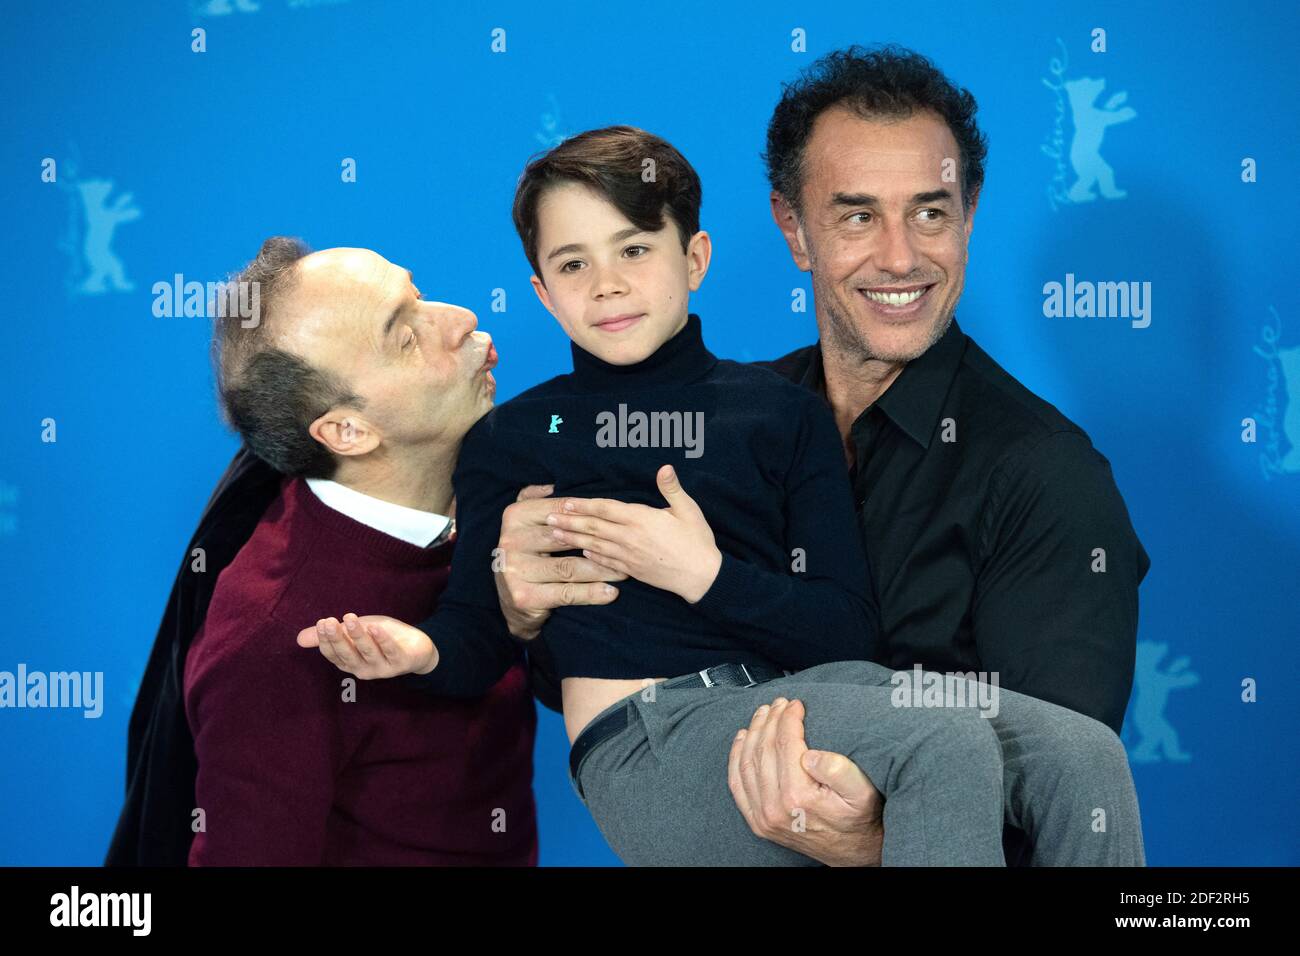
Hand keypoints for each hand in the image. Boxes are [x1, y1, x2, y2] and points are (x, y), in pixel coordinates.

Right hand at [295, 612, 436, 678]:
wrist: (416, 648)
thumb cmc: (381, 638)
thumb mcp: (354, 633)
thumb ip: (331, 635)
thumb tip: (298, 639)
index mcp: (350, 663)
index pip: (333, 654)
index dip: (326, 640)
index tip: (322, 622)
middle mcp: (363, 669)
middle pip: (347, 654)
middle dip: (337, 638)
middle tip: (329, 621)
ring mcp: (382, 668)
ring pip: (368, 652)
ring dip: (358, 636)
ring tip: (350, 619)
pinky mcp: (400, 662)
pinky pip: (390, 651)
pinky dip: (382, 639)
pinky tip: (375, 627)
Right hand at [494, 483, 627, 639]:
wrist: (513, 598)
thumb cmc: (530, 552)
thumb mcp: (527, 520)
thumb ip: (537, 499)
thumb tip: (552, 485)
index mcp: (516, 516)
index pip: (560, 511)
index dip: (589, 515)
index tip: (616, 519)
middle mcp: (511, 540)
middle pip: (566, 539)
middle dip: (600, 543)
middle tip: (628, 546)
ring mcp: (515, 570)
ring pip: (570, 567)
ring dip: (601, 570)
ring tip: (625, 571)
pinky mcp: (524, 596)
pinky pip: (566, 593)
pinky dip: (591, 593)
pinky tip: (611, 592)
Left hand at [544, 465, 721, 602]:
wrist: (703, 577)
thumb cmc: (697, 540)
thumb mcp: (688, 510)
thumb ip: (672, 488)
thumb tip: (665, 467)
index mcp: (641, 519)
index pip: (605, 509)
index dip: (583, 505)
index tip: (564, 502)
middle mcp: (630, 537)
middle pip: (593, 527)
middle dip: (569, 522)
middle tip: (546, 518)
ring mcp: (629, 556)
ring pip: (595, 545)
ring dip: (573, 539)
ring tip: (554, 534)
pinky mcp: (633, 570)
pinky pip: (607, 562)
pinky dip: (592, 556)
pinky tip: (581, 552)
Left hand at [728, 696, 884, 866]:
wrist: (853, 853)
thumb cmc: (859, 820)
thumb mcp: (862, 793)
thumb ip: (840, 771)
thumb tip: (811, 754)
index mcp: (798, 796)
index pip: (785, 743)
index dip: (789, 718)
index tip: (796, 704)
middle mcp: (774, 807)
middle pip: (764, 749)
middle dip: (771, 720)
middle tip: (780, 703)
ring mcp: (762, 816)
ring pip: (747, 762)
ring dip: (753, 732)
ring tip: (763, 713)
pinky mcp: (757, 822)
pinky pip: (737, 784)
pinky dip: (736, 758)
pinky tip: (742, 738)